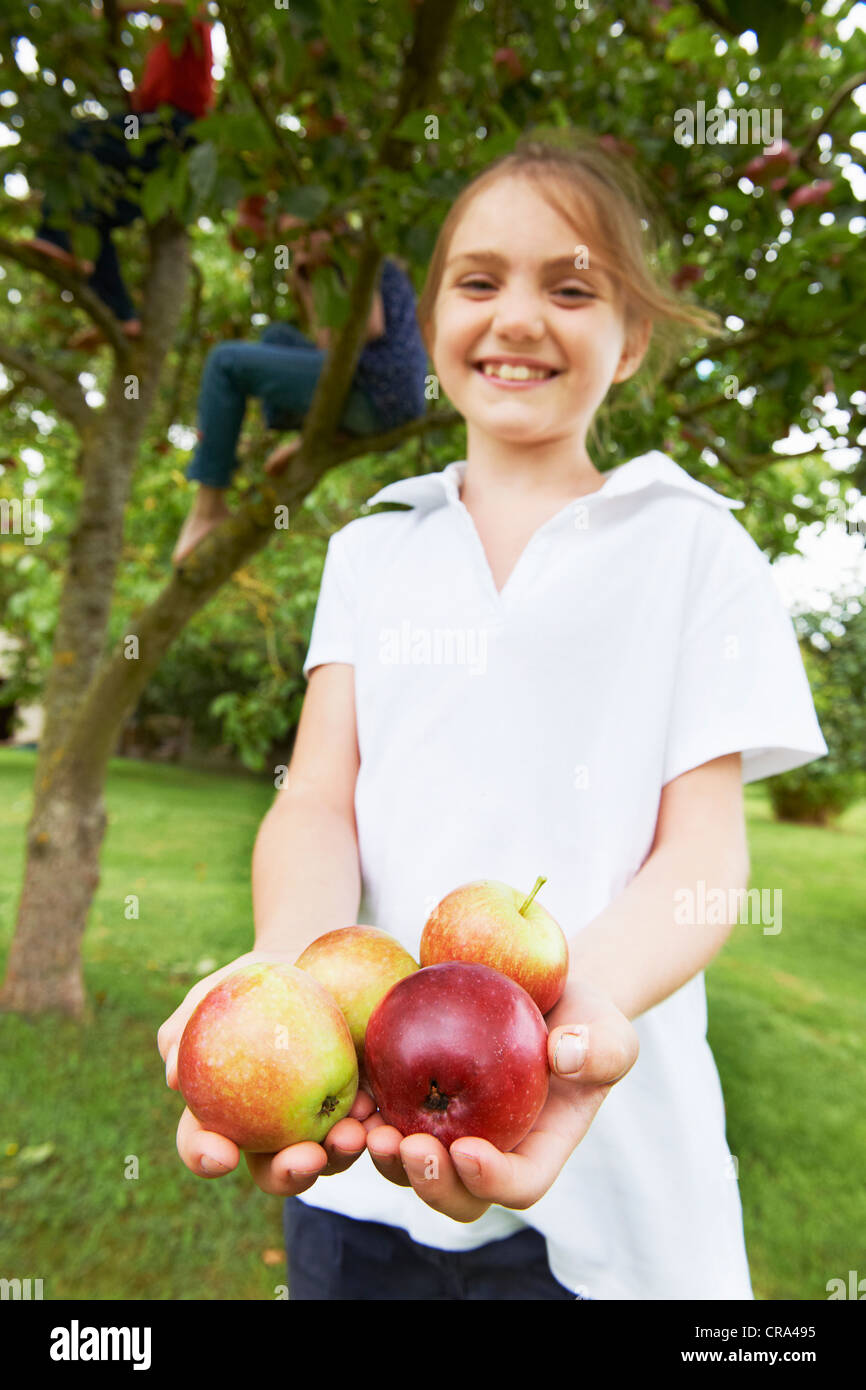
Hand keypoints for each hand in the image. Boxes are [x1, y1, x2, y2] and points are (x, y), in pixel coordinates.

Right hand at [158, 949, 374, 1194]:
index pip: (206, 1145)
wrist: (309, 955)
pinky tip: (376, 1114)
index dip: (207, 1157)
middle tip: (306, 1157)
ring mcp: (318, 1124)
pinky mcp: (359, 1106)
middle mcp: (271, 1132)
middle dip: (289, 1174)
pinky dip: (374, 1128)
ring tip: (353, 1132)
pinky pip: (369, 1128)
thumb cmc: (250, 980)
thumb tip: (172, 1076)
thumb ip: (185, 1026)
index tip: (223, 1154)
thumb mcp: (214, 992)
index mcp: (224, 1114)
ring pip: (328, 1159)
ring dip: (340, 1155)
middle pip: (274, 1172)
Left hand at [363, 979, 638, 1222]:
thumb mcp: (608, 1031)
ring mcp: (448, 1131)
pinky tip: (352, 1098)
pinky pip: (384, 1120)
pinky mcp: (413, 1099)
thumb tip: (565, 1054)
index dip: (492, 1180)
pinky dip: (364, 1118)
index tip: (469, 1151)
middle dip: (428, 1182)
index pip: (518, 1184)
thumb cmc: (584, 1020)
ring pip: (410, 1166)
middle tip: (409, 1147)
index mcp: (537, 1151)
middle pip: (455, 1192)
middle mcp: (488, 1153)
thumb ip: (599, 1048)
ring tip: (365, 1131)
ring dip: (385, 1158)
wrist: (544, 996)